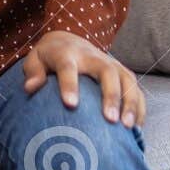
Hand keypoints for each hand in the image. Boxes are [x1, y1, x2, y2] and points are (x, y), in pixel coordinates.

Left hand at [22, 30, 145, 127]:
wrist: (68, 41)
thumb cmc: (49, 58)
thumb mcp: (35, 60)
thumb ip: (33, 72)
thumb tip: (31, 87)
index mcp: (67, 53)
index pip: (68, 67)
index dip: (70, 84)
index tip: (70, 104)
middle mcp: (93, 56)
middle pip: (106, 71)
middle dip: (110, 95)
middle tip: (110, 120)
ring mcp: (111, 63)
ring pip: (126, 79)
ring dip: (129, 102)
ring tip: (128, 127)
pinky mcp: (123, 72)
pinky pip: (136, 89)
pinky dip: (139, 107)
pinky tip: (136, 128)